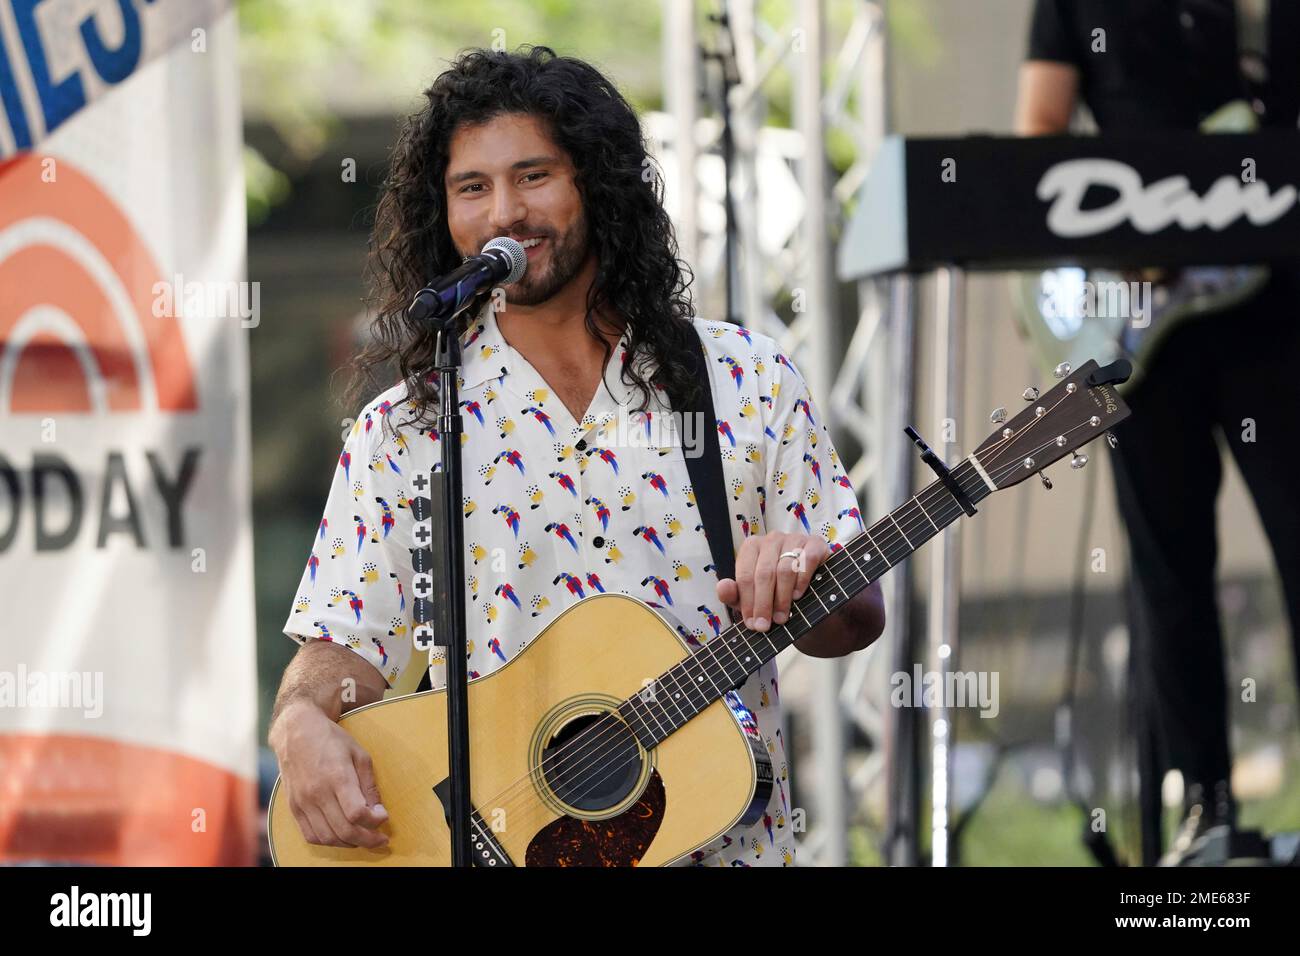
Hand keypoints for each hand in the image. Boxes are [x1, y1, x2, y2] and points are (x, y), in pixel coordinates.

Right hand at [270, 700, 389, 848]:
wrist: (297, 732)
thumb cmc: (332, 740)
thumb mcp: (359, 754)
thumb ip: (369, 785)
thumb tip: (378, 811)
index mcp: (337, 776)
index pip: (356, 813)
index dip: (374, 821)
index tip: (383, 817)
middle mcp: (317, 792)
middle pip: (344, 830)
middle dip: (368, 840)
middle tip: (380, 839)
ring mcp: (303, 802)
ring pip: (328, 837)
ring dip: (349, 843)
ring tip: (363, 838)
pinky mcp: (293, 807)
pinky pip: (311, 835)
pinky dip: (328, 841)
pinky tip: (341, 836)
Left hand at [716, 532, 828, 631]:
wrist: (811, 587)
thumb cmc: (776, 590)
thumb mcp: (752, 596)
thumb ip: (734, 594)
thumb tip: (723, 587)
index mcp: (752, 547)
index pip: (745, 575)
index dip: (747, 601)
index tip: (751, 624)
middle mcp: (772, 539)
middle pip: (764, 573)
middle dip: (763, 603)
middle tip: (764, 626)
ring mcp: (794, 539)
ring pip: (785, 569)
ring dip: (782, 598)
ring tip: (781, 618)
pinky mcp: (816, 544)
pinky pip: (807, 560)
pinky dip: (802, 581)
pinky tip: (797, 596)